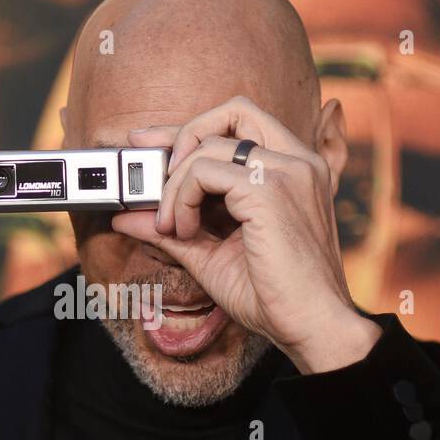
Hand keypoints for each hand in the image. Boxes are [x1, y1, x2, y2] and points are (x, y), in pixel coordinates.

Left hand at [112, 95, 380, 373]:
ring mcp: (287, 172)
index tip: (149, 143)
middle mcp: (297, 163)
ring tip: (173, 228)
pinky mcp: (269, 191)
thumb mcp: (212, 256)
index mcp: (293, 172)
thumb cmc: (275, 297)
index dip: (191, 128)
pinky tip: (184, 232)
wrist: (312, 327)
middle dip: (180, 135)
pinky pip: (203, 172)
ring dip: (175, 186)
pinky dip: (181, 200)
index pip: (241, 122)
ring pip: (209, 146)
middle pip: (231, 111)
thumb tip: (126, 218)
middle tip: (152, 176)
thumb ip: (172, 230)